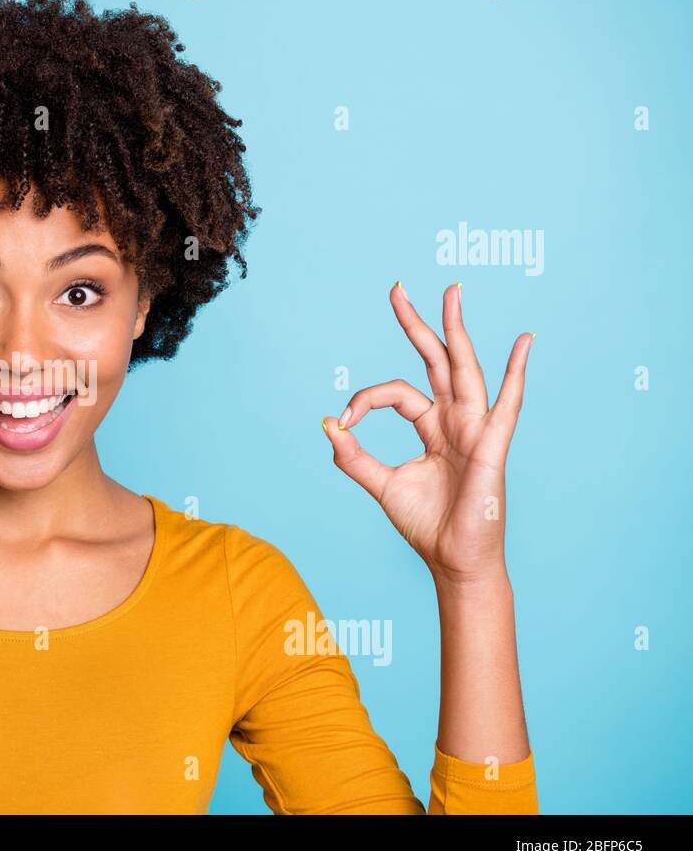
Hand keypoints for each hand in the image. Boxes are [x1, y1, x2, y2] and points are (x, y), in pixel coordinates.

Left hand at [320, 282, 532, 588]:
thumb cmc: (426, 525)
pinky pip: (508, 404)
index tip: (343, 419)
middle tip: (398, 288)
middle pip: (436, 361)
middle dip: (418, 325)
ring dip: (457, 330)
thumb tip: (327, 424)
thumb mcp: (381, 486)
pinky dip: (516, 372)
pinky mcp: (492, 446)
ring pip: (465, 369)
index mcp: (431, 428)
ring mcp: (476, 430)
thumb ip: (354, 457)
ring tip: (452, 291)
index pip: (397, 393)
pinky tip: (523, 341)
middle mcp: (455, 421)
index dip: (366, 399)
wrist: (453, 562)